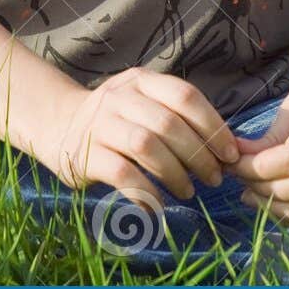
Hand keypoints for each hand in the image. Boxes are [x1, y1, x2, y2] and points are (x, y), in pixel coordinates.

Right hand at [45, 66, 242, 211]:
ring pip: (146, 146)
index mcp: (140, 81)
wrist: (59, 126)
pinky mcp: (86, 154)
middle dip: (199, 155)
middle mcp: (119, 97)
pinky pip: (122, 174)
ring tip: (189, 191)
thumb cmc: (117, 122)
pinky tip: (158, 207)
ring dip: (175, 173)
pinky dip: (145, 193)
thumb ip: (177, 118)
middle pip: (168, 124)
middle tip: (214, 179)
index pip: (185, 96)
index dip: (214, 126)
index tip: (230, 154)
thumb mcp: (143, 106)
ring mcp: (100, 124)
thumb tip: (228, 150)